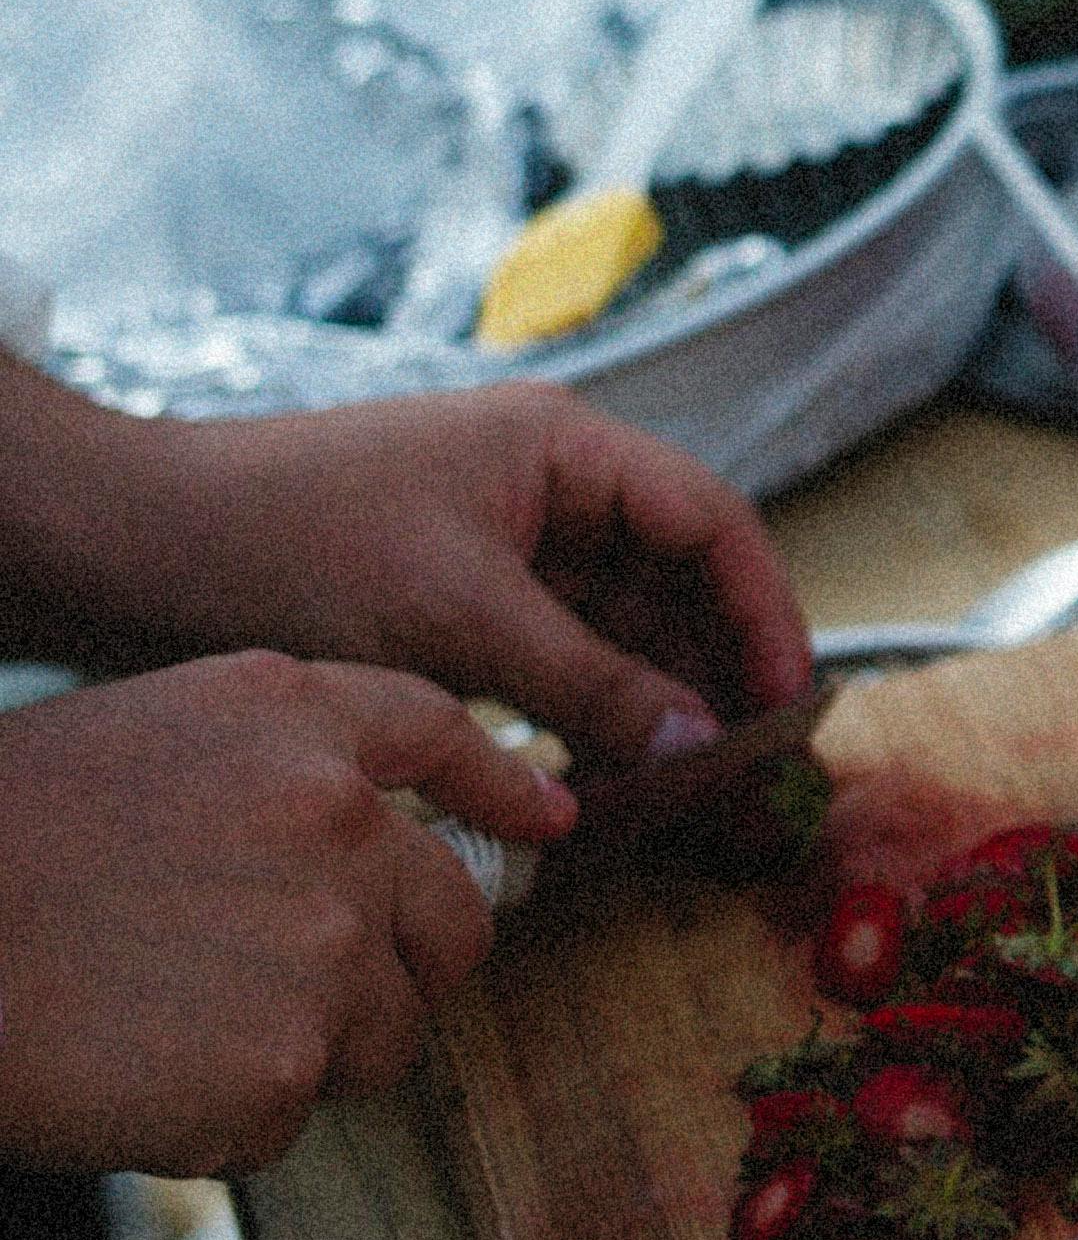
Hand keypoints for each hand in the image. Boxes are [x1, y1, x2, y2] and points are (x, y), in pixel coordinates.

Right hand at [0, 654, 573, 1174]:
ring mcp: (324, 944)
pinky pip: (291, 1116)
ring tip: (162, 1026)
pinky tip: (126, 1076)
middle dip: (392, 968)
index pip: (436, 729)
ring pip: (385, 1035)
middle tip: (267, 987)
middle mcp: (336, 817)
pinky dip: (218, 1121)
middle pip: (452, 921)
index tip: (539, 824)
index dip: (496, 783)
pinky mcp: (284, 1063)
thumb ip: (275, 777)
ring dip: (302, 1053)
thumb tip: (385, 847)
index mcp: (286, 716)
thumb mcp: (137, 740)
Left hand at [106, 382, 808, 770]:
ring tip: (693, 790)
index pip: (712, 522)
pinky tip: (611, 780)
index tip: (788, 700)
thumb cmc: (287, 542)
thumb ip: (589, 683)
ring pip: (622, 632)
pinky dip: (591, 718)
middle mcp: (546, 491)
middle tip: (754, 769)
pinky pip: (559, 664)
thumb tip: (700, 744)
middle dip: (719, 672)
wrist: (127, 549)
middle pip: (678, 582)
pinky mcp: (460, 609)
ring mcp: (502, 551)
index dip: (764, 611)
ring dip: (658, 706)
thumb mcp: (456, 617)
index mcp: (561, 448)